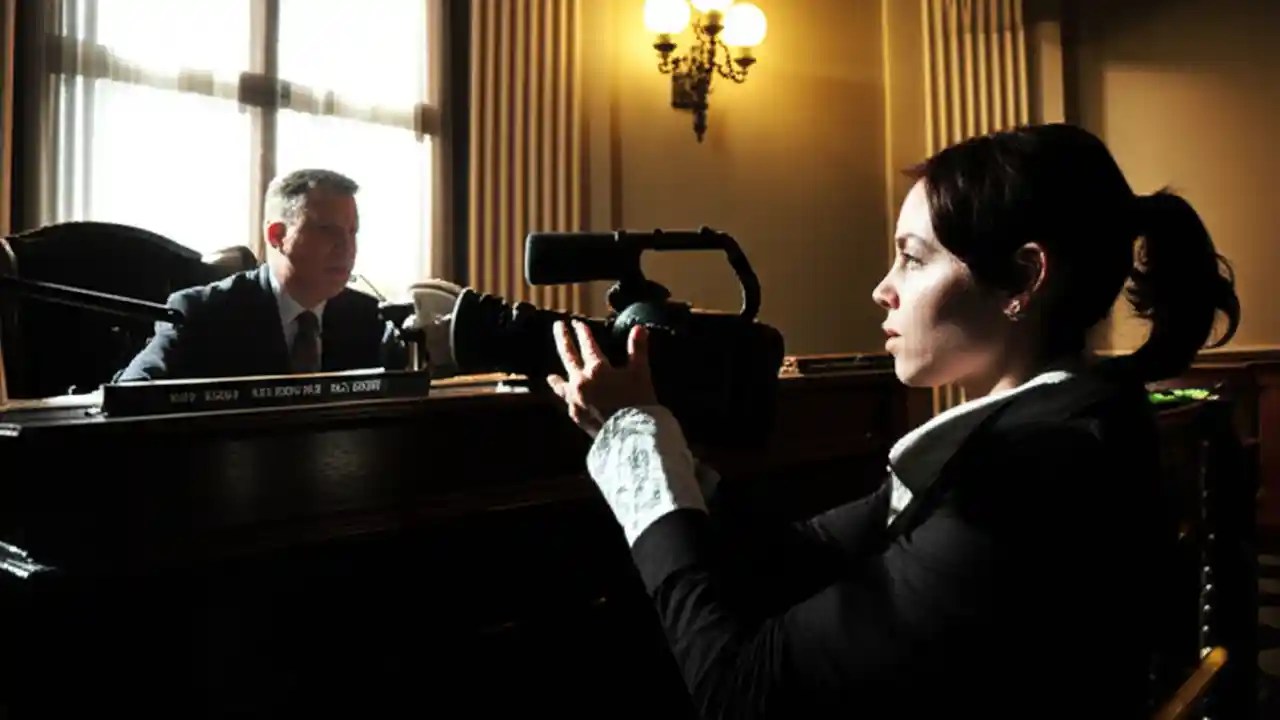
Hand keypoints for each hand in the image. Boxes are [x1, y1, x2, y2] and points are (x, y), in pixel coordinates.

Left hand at [546, 320, 658, 436]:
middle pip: (568, 356)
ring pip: (561, 384)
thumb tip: (639, 327)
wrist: (631, 435)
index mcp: (597, 369)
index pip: (587, 344)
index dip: (582, 332)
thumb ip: (637, 349)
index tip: (577, 323)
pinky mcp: (576, 416)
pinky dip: (566, 399)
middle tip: (558, 327)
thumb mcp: (641, 373)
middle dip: (563, 339)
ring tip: (550, 375)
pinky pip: (567, 403)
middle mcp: (581, 381)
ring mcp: (575, 399)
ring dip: (556, 378)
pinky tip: (566, 401)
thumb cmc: (638, 402)